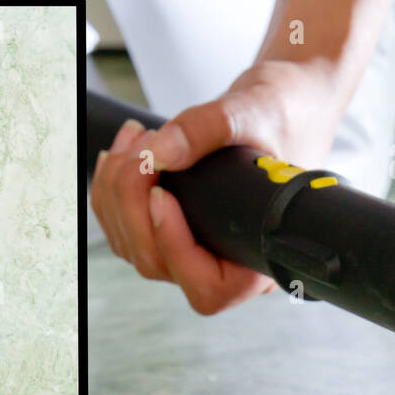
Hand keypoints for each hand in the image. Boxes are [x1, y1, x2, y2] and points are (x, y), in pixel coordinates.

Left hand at [91, 59, 346, 313]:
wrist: (280, 107)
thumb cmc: (282, 118)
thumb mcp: (253, 113)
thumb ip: (209, 128)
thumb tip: (160, 152)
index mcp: (261, 256)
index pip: (209, 287)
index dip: (175, 247)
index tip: (163, 195)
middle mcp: (226, 261)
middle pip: (156, 262)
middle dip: (133, 203)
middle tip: (142, 148)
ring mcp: (195, 248)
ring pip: (133, 246)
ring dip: (116, 192)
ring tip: (135, 139)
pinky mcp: (173, 228)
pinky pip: (126, 228)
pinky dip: (112, 190)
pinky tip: (122, 153)